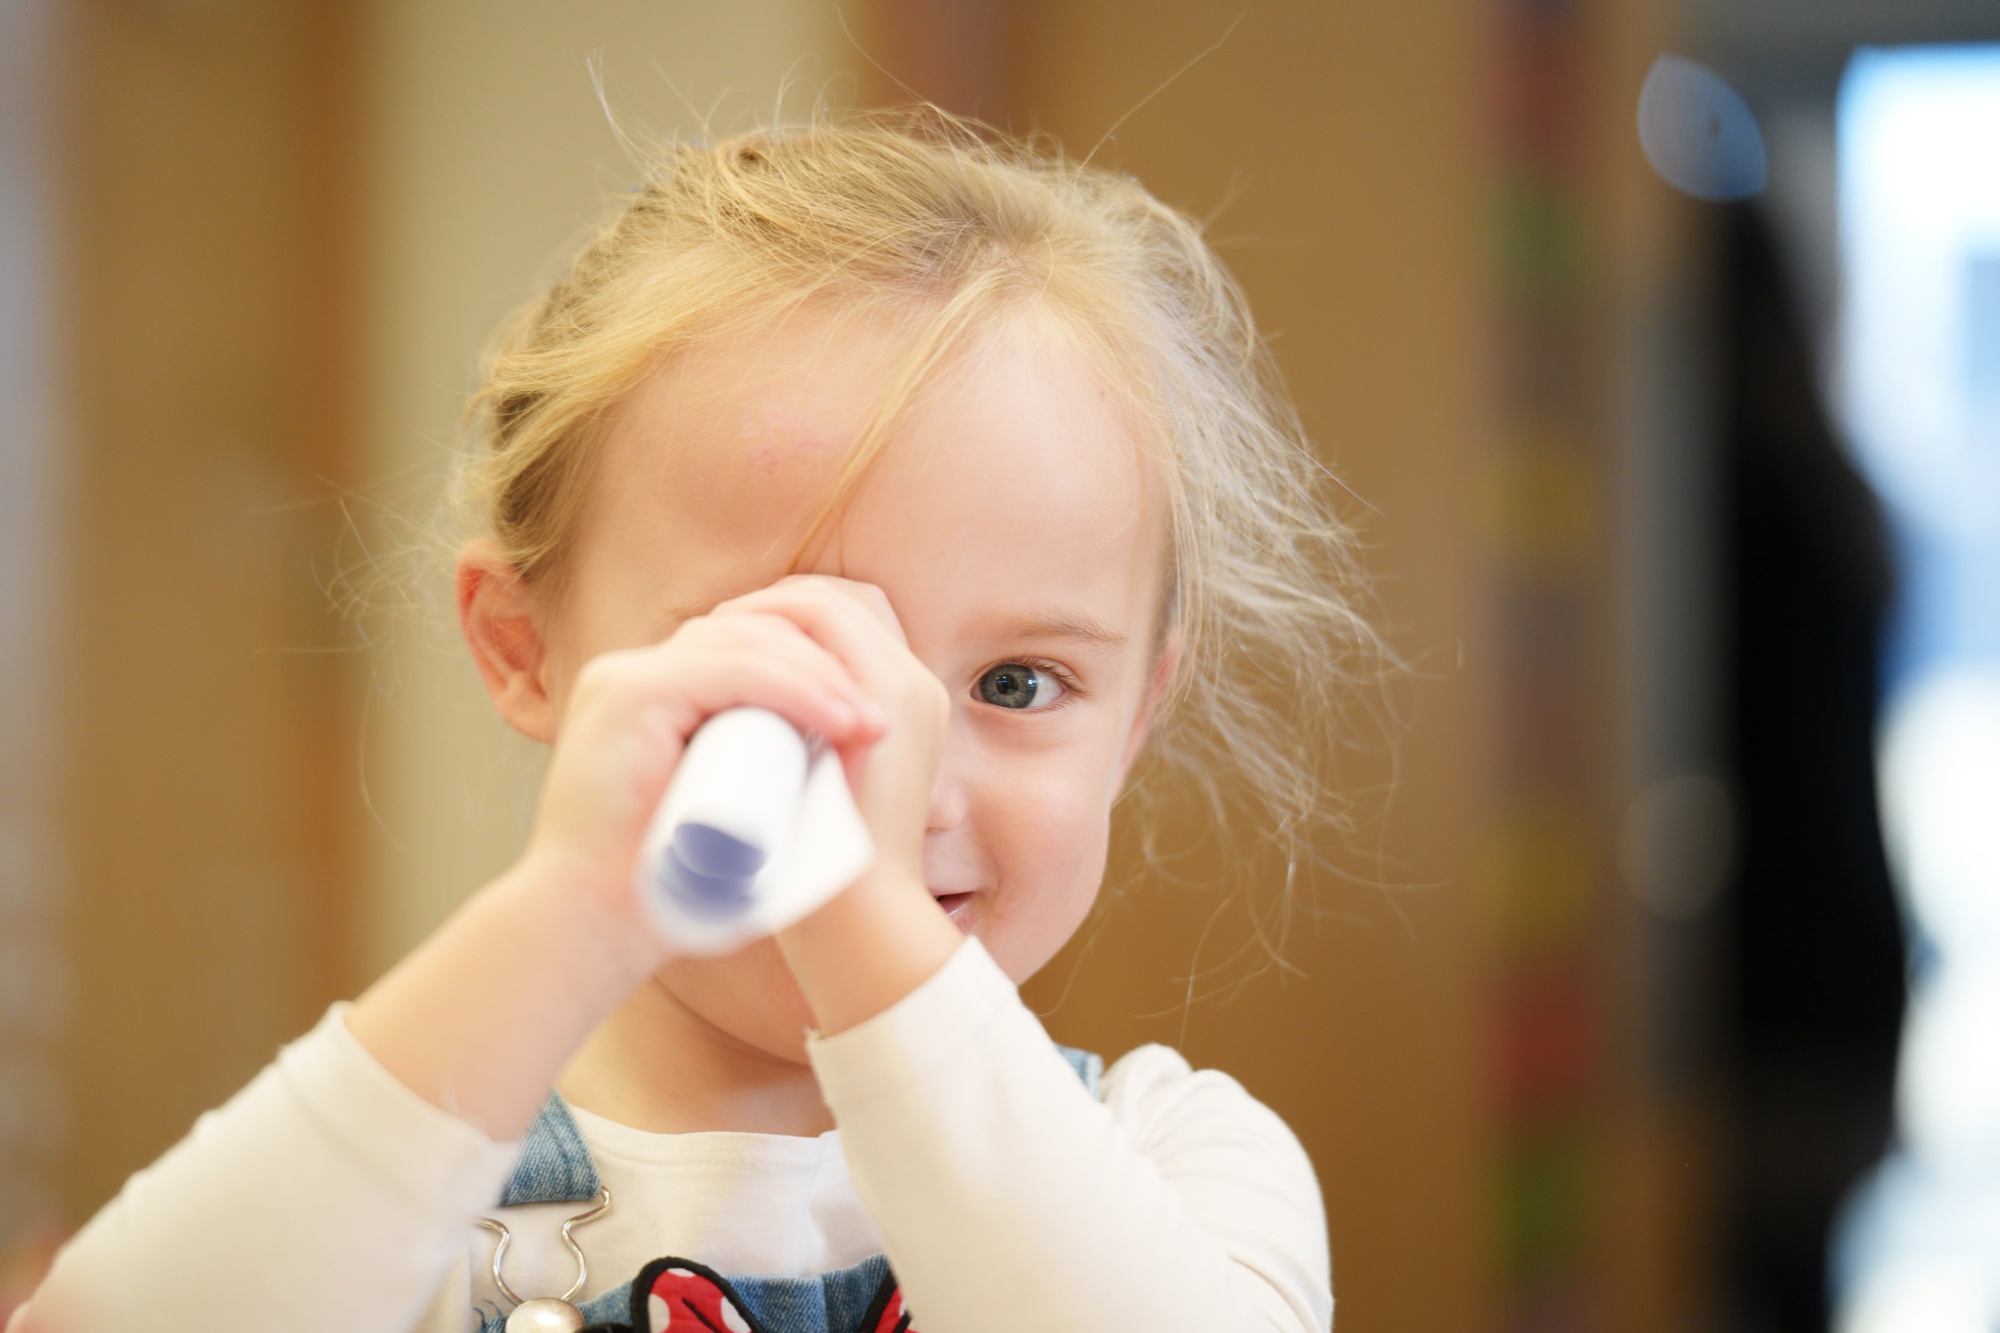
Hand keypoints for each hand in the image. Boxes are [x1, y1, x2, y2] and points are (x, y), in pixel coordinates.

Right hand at [519, 588, 890, 971]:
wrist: (590, 931)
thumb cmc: (659, 893)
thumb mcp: (717, 820)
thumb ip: (749, 787)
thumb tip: (828, 777)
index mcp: (648, 694)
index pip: (742, 650)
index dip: (812, 670)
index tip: (869, 715)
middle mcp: (632, 674)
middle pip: (749, 636)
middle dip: (824, 667)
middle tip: (879, 715)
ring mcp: (624, 680)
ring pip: (746, 646)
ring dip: (820, 678)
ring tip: (870, 722)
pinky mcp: (628, 696)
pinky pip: (728, 669)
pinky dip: (793, 687)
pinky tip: (838, 717)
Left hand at [704, 576, 950, 899]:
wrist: (858, 921)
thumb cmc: (825, 874)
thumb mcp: (817, 798)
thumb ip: (801, 765)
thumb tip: (745, 745)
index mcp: (904, 710)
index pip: (849, 627)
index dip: (786, 619)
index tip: (728, 645)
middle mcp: (916, 689)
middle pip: (841, 602)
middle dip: (770, 605)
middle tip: (711, 631)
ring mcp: (906, 689)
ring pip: (827, 603)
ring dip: (763, 608)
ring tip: (709, 636)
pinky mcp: (885, 699)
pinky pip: (825, 622)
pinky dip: (772, 619)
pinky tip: (726, 639)